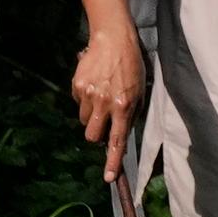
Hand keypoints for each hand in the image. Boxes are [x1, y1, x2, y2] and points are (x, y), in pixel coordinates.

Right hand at [71, 23, 147, 188]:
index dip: (113, 161)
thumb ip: (131, 114)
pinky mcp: (77, 85)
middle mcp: (105, 103)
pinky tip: (94, 84)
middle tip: (104, 122)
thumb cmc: (132, 65)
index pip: (117, 140)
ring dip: (91, 116)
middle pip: (92, 136)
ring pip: (83, 121)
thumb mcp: (140, 90)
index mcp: (124, 106)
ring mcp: (88, 94)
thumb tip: (120, 136)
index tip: (109, 178)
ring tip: (101, 97)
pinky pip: (78, 103)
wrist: (113, 38)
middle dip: (96, 135)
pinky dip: (85, 99)